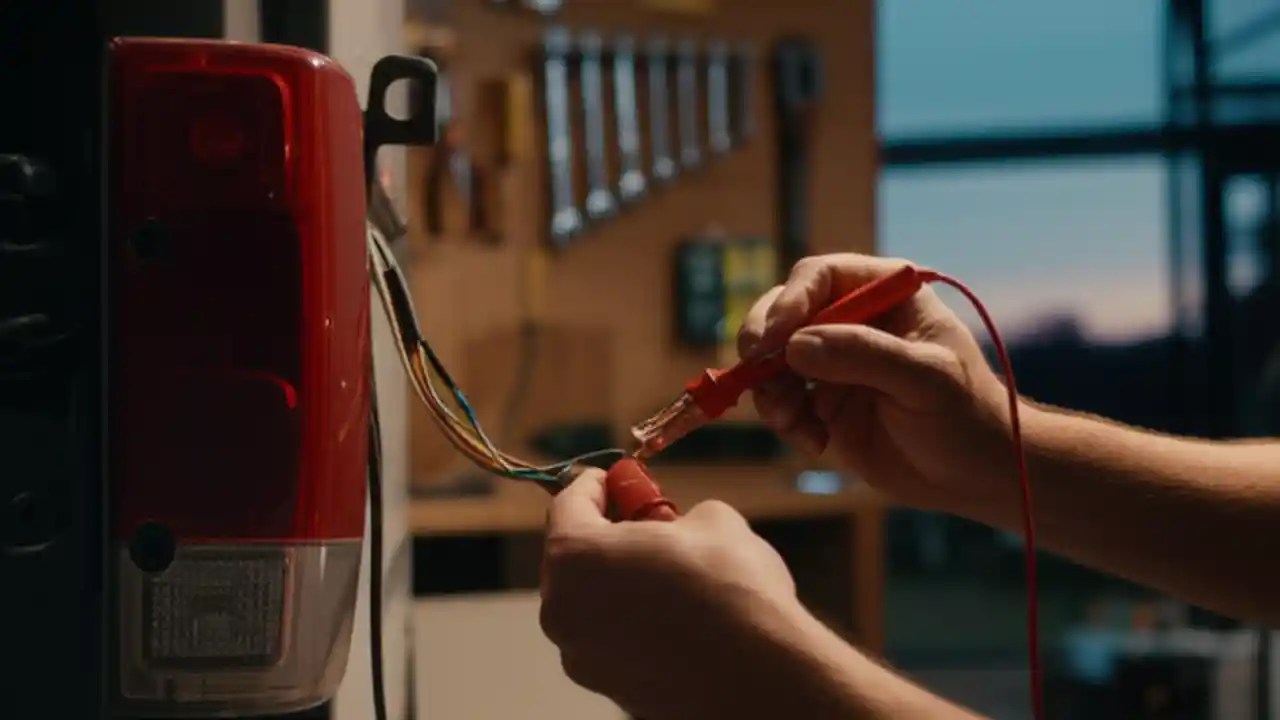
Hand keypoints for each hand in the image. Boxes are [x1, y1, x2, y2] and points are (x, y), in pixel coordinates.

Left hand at [539, 470, 819, 718]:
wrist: (761, 676)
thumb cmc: (732, 586)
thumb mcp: (711, 519)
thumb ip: (674, 515)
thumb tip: (676, 528)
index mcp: (574, 557)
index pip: (568, 504)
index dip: (597, 484)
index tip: (618, 477)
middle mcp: (562, 611)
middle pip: (574, 558)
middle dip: (608, 535)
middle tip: (648, 522)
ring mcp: (581, 658)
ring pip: (592, 604)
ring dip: (620, 583)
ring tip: (671, 575)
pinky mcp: (609, 690)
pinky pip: (613, 641)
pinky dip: (634, 624)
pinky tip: (679, 619)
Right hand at [739, 253, 1019, 522]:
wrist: (974, 475)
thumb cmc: (965, 415)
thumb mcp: (926, 378)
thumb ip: (864, 354)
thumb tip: (795, 345)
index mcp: (883, 293)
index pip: (819, 277)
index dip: (788, 300)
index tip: (773, 337)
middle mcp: (851, 320)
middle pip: (782, 312)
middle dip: (762, 342)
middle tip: (752, 370)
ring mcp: (832, 363)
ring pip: (773, 360)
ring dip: (769, 390)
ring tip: (790, 420)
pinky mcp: (822, 404)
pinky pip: (781, 402)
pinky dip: (785, 421)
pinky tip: (815, 442)